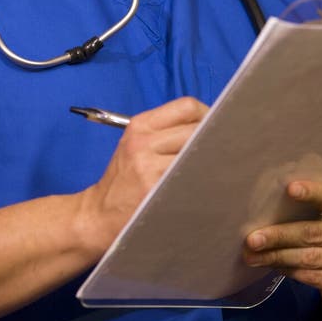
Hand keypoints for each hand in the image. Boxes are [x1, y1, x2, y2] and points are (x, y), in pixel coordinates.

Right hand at [80, 96, 208, 252]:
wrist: (100, 214)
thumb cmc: (125, 178)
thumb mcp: (136, 145)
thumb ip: (167, 132)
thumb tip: (212, 125)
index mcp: (141, 125)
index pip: (186, 106)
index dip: (208, 114)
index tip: (216, 127)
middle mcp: (143, 142)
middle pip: (196, 129)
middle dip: (214, 139)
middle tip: (222, 152)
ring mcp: (149, 167)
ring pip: (197, 154)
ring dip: (211, 162)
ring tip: (217, 170)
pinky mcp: (155, 190)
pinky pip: (191, 179)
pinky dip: (202, 181)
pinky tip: (205, 187)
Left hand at [244, 180, 321, 311]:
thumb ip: (316, 204)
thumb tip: (270, 204)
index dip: (312, 193)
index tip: (289, 189)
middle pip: (313, 233)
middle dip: (278, 236)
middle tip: (251, 239)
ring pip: (308, 259)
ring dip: (276, 257)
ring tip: (252, 256)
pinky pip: (311, 277)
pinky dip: (288, 271)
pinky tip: (273, 266)